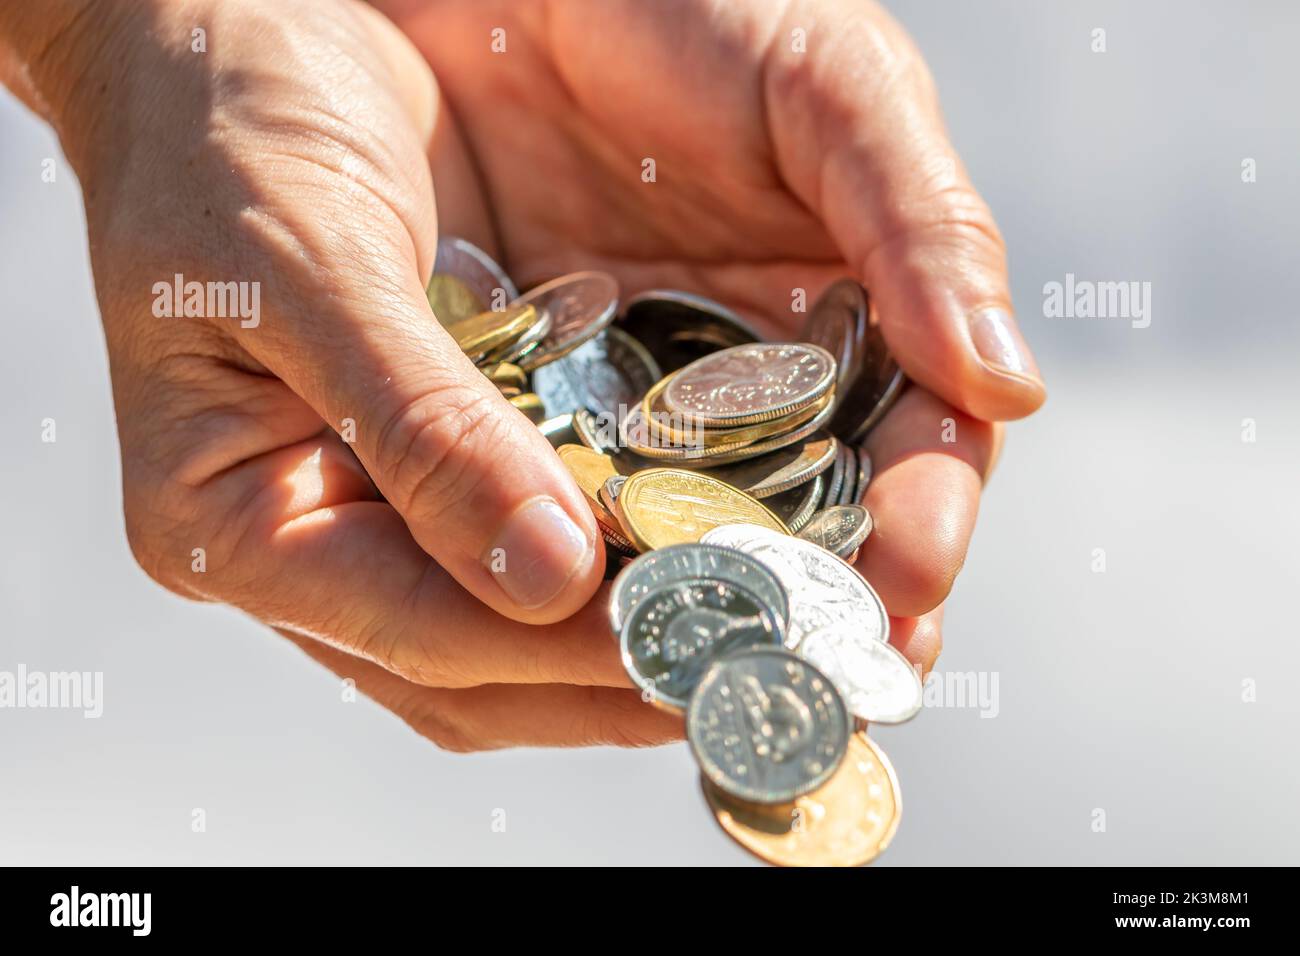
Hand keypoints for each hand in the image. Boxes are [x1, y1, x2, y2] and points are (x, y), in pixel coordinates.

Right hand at [12, 0, 679, 749]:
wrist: (225, 44)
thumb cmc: (227, 132)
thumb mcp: (318, 263)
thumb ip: (423, 426)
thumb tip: (545, 574)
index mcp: (231, 514)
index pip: (419, 633)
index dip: (563, 656)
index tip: (695, 654)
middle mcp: (305, 536)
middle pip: (477, 662)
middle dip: (613, 672)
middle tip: (753, 661)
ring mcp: (375, 504)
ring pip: (513, 624)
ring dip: (628, 632)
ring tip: (752, 624)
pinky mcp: (437, 458)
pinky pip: (538, 530)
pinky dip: (620, 548)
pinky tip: (705, 540)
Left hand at [383, 0, 1041, 668]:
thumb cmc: (700, 8)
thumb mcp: (835, 91)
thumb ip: (923, 224)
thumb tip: (1011, 387)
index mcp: (863, 325)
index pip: (917, 449)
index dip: (924, 515)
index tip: (915, 572)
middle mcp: (763, 388)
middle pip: (811, 526)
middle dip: (821, 605)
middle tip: (824, 679)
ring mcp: (650, 408)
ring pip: (688, 536)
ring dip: (700, 611)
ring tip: (702, 676)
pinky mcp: (544, 407)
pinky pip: (569, 497)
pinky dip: (580, 552)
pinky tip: (577, 599)